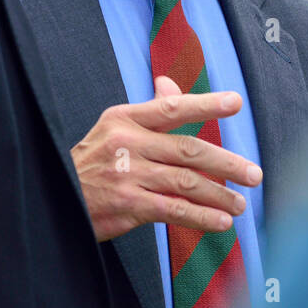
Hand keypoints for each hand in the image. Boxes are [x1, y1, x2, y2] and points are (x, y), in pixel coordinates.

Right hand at [71, 76, 262, 241]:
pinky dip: (201, 217)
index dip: (205, 103)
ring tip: (240, 203)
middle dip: (226, 162)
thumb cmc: (90, 162)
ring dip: (219, 195)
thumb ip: (148, 109)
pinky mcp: (128, 205)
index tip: (236, 102)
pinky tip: (220, 222)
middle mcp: (126, 143)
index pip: (170, 107)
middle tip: (253, 173)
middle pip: (187, 149)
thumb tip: (171, 85)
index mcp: (124, 119)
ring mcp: (127, 175)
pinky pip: (174, 210)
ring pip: (185, 182)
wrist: (54, 197)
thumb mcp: (112, 128)